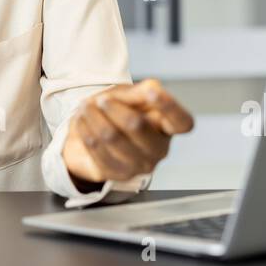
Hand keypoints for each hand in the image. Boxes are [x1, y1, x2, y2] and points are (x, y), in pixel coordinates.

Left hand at [61, 78, 194, 186]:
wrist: (95, 131)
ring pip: (111, 136)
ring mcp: (140, 165)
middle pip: (137, 125)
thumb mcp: (133, 94)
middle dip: (113, 107)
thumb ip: (143, 91)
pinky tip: (83, 121)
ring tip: (86, 107)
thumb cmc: (121, 110)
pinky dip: (85, 130)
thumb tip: (152, 91)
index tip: (152, 91)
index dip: (169, 107)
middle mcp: (159, 150)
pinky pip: (96, 149)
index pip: (181, 122)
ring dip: (93, 117)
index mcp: (168, 127)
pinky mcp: (117, 174)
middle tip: (101, 99)